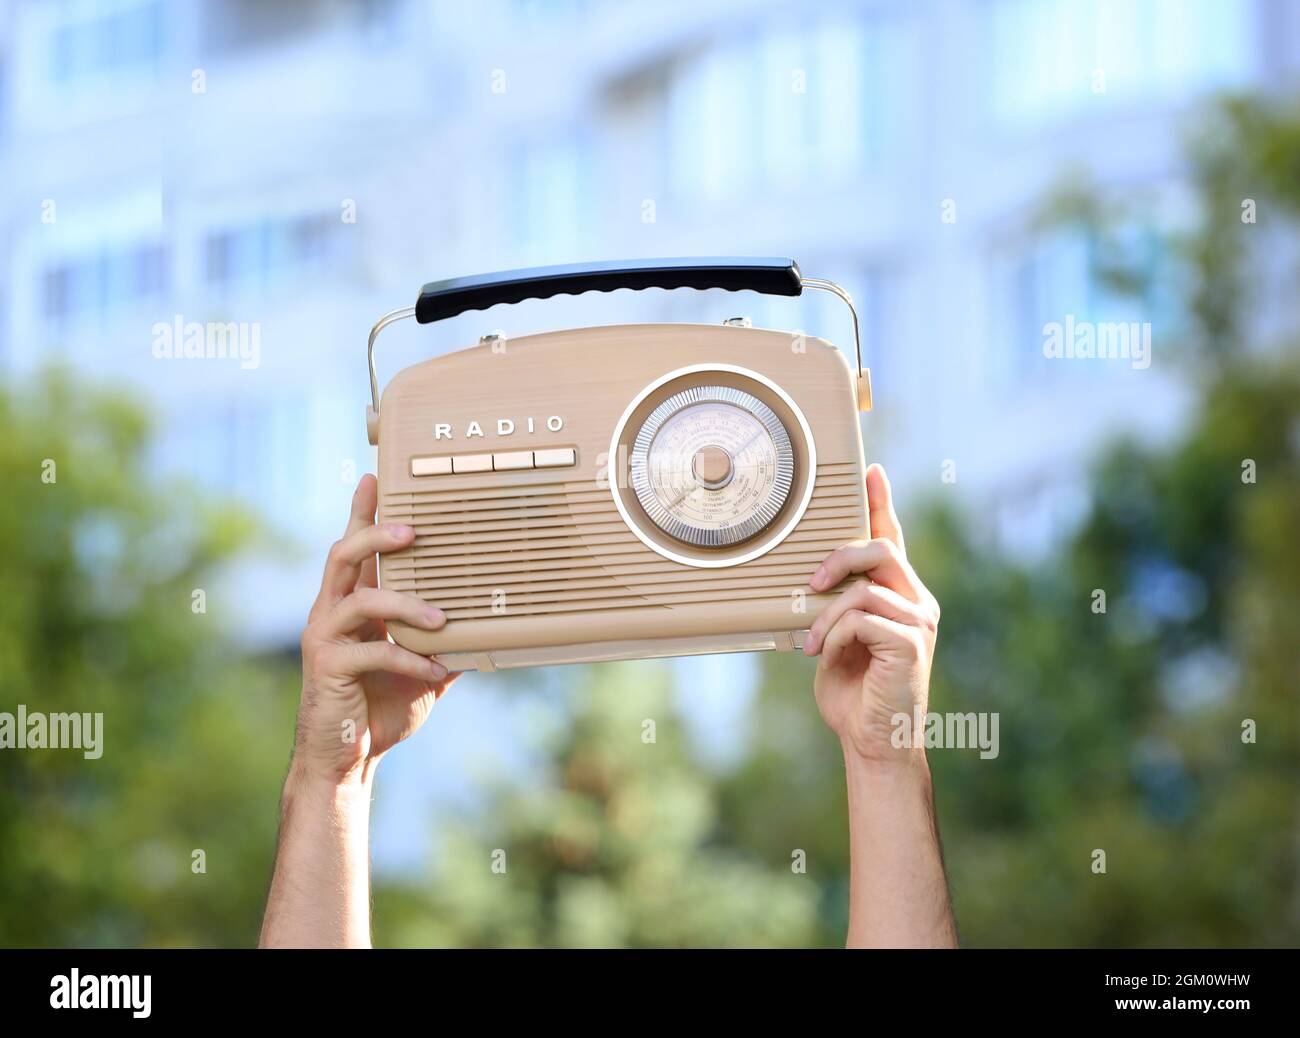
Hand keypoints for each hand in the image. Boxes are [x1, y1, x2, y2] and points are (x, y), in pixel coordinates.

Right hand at [294, 474, 457, 784]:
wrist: (346, 759)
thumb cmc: (381, 710)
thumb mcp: (424, 671)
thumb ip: (447, 645)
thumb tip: (493, 628)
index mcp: (352, 606)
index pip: (354, 549)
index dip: (361, 512)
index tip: (376, 477)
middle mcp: (331, 613)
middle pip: (343, 555)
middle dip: (374, 534)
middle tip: (412, 529)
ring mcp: (324, 638)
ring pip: (360, 598)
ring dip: (405, 604)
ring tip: (442, 619)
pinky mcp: (327, 667)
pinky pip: (371, 651)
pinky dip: (408, 659)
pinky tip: (435, 672)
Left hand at [804, 464, 939, 765]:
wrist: (872, 742)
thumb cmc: (853, 694)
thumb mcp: (837, 640)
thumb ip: (837, 607)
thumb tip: (811, 579)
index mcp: (901, 597)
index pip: (892, 539)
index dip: (881, 503)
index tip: (870, 470)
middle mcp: (917, 603)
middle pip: (881, 548)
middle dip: (839, 557)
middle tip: (811, 581)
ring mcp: (919, 622)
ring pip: (862, 588)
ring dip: (825, 616)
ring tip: (812, 644)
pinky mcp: (911, 642)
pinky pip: (861, 616)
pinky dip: (833, 633)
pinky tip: (824, 655)